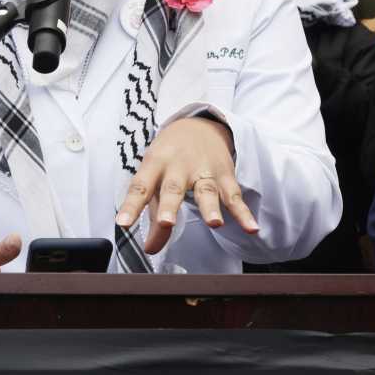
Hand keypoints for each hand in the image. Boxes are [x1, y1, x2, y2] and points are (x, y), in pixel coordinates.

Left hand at [115, 116, 258, 255]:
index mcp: (155, 165)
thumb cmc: (170, 158)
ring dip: (210, 207)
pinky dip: (244, 213)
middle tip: (167, 223)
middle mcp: (179, 167)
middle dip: (171, 206)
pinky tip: (251, 228)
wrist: (199, 125)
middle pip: (174, 187)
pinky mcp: (225, 175)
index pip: (140, 187)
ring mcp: (204, 170)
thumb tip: (150, 249)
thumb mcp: (156, 179)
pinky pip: (234, 196)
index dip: (131, 206)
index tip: (123, 224)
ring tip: (214, 223)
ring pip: (207, 189)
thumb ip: (153, 215)